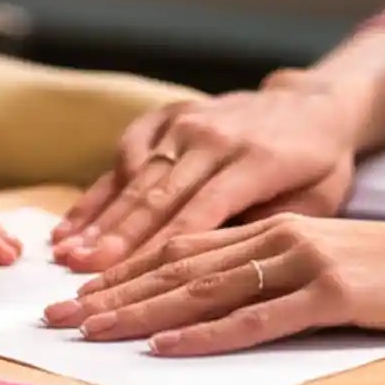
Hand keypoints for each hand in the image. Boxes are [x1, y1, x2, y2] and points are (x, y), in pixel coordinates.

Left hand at [43, 213, 384, 355]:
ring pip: (202, 291)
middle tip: (57, 316)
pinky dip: (205, 334)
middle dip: (111, 294)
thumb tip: (195, 302)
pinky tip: (165, 345)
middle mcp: (273, 238)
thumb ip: (260, 272)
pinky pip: (256, 318)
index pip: (176, 250)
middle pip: (175, 269)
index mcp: (265, 230)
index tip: (76, 294)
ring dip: (140, 313)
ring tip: (91, 329)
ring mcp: (302, 262)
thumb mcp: (315, 262)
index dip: (123, 272)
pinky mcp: (332, 293)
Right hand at [52, 77, 357, 271]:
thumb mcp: (320, 200)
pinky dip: (96, 194)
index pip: (201, 214)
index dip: (162, 250)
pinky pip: (124, 157)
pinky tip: (70, 226)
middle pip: (157, 197)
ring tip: (65, 256)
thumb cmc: (319, 164)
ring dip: (97, 221)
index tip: (130, 282)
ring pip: (134, 179)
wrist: (313, 102)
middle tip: (80, 275)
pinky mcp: (166, 117)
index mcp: (257, 161)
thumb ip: (272, 228)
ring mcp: (186, 122)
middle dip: (115, 240)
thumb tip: (218, 263)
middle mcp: (214, 136)